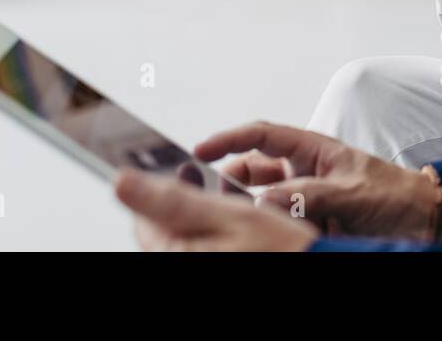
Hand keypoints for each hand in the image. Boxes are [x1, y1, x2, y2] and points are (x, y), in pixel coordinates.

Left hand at [114, 169, 319, 251]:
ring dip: (202, 214)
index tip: (185, 171)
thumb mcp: (227, 214)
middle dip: (185, 201)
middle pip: (165, 229)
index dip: (163, 186)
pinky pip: (206, 249)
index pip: (143, 218)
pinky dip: (216, 232)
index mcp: (175, 256)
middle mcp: (182, 265)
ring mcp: (201, 267)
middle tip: (205, 181)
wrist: (320, 269)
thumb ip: (170, 200)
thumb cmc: (282, 251)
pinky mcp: (219, 267)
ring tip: (226, 199)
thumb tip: (121, 183)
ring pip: (187, 238)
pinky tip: (235, 222)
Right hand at [194, 121, 441, 240]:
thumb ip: (308, 193)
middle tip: (211, 197)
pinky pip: (277, 220)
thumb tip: (265, 200)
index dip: (230, 139)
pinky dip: (265, 225)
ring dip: (247, 206)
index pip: (262, 136)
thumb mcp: (351, 191)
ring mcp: (304, 196)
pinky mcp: (309, 220)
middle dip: (230, 181)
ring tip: (231, 216)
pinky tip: (256, 232)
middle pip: (252, 171)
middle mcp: (303, 170)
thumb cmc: (395, 195)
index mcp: (313, 149)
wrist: (423, 221)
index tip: (200, 150)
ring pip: (261, 199)